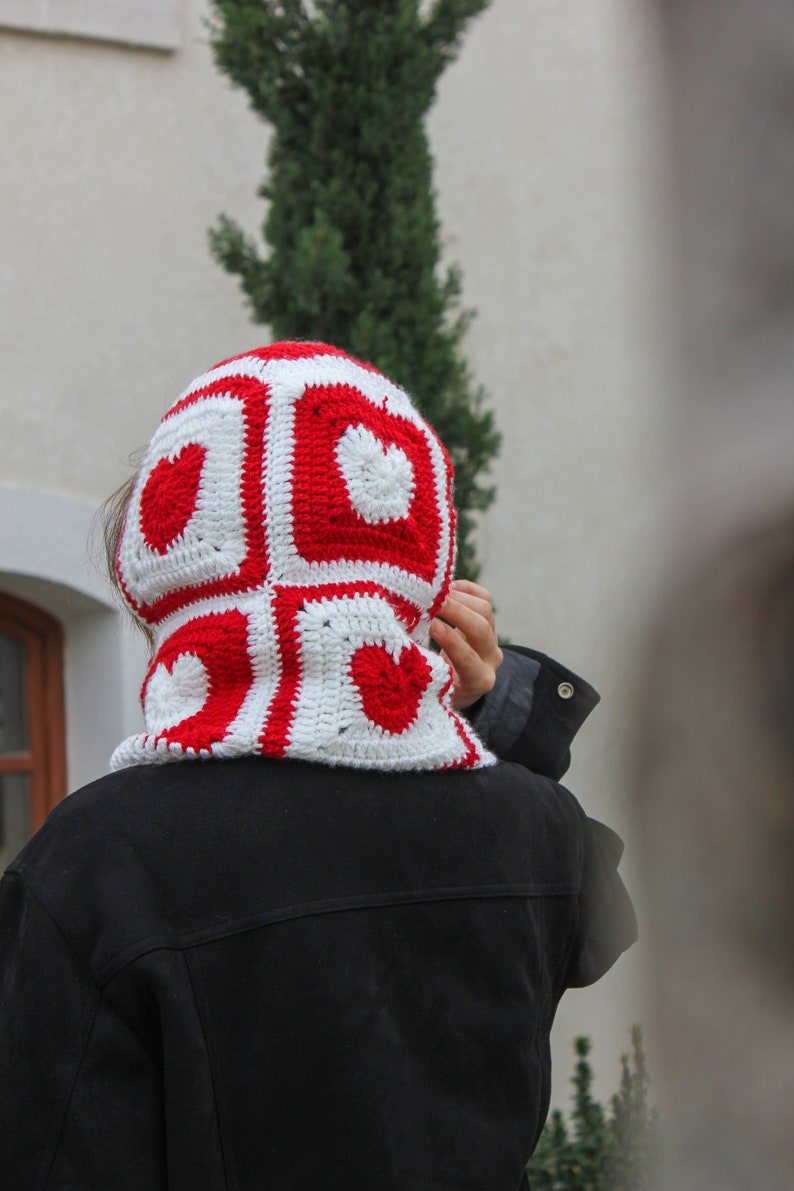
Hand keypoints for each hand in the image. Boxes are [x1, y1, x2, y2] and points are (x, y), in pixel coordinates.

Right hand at [431, 579, 503, 709]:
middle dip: (455, 611)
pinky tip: (448, 587)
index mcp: (477, 681)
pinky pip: (485, 599)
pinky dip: (468, 589)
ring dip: (459, 598)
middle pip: (480, 628)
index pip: (467, 658)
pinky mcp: (491, 624)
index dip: (449, 639)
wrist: (461, 687)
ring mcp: (493, 641)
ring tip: (436, 592)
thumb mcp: (431, 687)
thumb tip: (399, 639)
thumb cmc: (437, 688)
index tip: (429, 623)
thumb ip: (421, 667)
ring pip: (485, 611)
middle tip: (431, 600)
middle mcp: (490, 660)